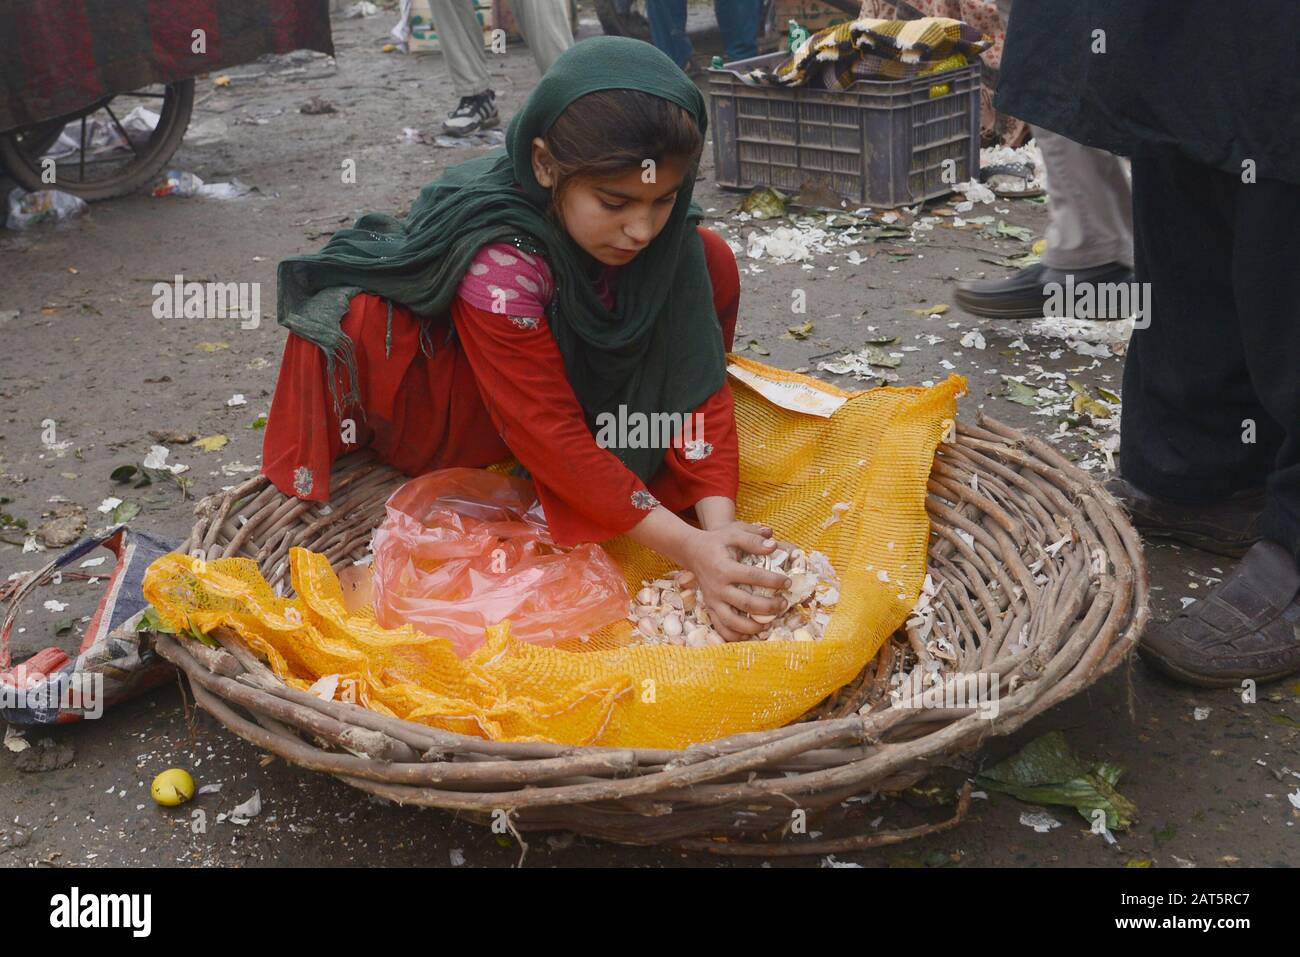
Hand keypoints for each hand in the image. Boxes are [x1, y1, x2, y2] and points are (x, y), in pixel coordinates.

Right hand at [681, 521, 791, 641]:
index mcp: (725, 568)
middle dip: (768, 607)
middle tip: (783, 604)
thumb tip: (774, 545)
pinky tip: (750, 634)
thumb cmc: (717, 542)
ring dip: (752, 627)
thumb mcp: (733, 533)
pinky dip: (734, 635)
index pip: (753, 577)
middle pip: (746, 603)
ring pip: (732, 621)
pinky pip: (720, 627)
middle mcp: (718, 587)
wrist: (692, 551)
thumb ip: (753, 539)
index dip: (773, 581)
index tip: (788, 583)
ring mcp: (712, 600)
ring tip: (769, 623)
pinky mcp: (709, 608)